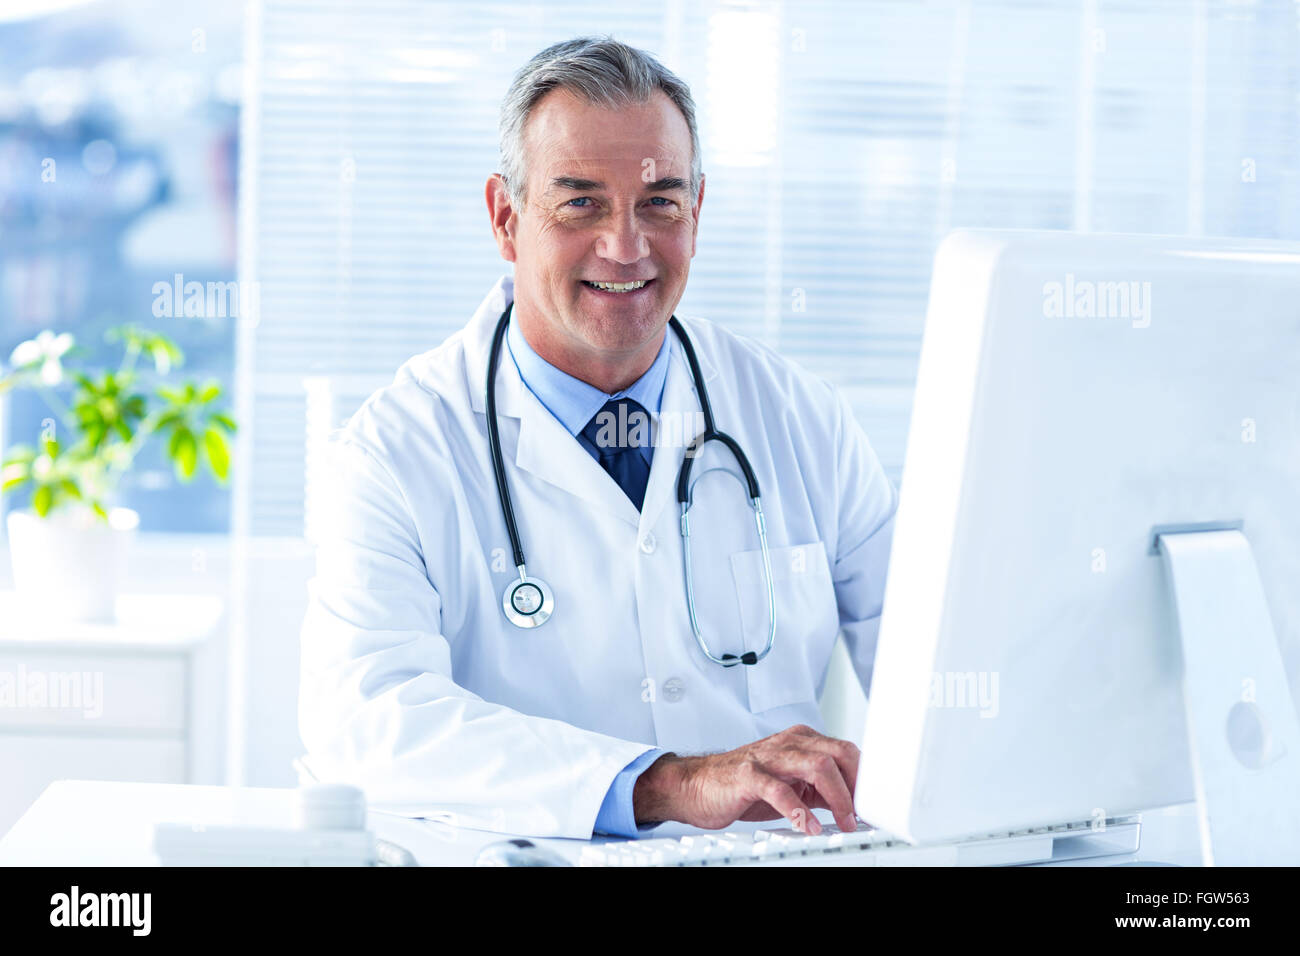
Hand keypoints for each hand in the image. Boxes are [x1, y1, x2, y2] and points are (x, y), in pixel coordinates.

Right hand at [632, 724, 859, 833]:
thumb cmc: (741, 784)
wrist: (695, 785)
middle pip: (837, 753)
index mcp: (800, 742)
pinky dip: (798, 810)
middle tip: (862, 816)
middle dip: (856, 786)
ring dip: (837, 797)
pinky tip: (806, 826)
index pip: (845, 751)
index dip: (864, 779)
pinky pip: (779, 789)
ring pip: (816, 765)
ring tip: (844, 823)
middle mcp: (787, 744)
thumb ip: (818, 789)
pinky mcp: (748, 775)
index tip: (875, 805)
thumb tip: (852, 805)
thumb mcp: (789, 784)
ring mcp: (768, 757)